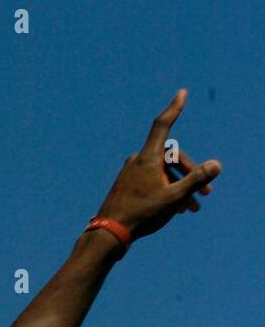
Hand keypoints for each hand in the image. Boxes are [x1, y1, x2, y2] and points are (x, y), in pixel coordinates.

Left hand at [96, 90, 221, 240]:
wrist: (109, 233)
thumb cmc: (141, 214)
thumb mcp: (174, 197)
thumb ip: (196, 180)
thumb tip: (216, 165)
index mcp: (148, 158)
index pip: (163, 125)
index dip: (174, 108)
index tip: (182, 93)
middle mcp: (138, 160)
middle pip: (171, 157)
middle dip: (191, 173)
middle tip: (206, 194)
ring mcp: (131, 172)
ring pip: (162, 172)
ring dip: (180, 186)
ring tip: (192, 209)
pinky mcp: (127, 185)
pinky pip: (151, 180)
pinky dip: (166, 189)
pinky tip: (175, 209)